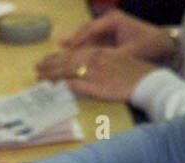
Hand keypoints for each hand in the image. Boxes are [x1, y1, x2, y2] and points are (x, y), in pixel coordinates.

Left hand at [37, 45, 156, 100]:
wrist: (147, 81)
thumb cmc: (134, 73)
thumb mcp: (116, 61)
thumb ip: (100, 62)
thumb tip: (88, 69)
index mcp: (99, 52)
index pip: (74, 52)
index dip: (59, 56)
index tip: (47, 60)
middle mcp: (95, 59)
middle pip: (68, 60)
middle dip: (50, 64)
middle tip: (37, 68)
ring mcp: (95, 73)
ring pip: (69, 70)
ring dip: (53, 73)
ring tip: (40, 77)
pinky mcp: (98, 86)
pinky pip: (78, 84)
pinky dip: (66, 85)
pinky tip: (56, 87)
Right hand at [60, 10, 175, 59]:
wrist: (164, 45)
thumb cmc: (150, 46)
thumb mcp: (131, 52)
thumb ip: (113, 56)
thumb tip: (95, 63)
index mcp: (113, 20)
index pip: (90, 29)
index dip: (78, 40)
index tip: (66, 49)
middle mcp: (108, 22)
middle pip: (85, 31)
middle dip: (71, 42)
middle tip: (56, 49)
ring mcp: (109, 29)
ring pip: (87, 37)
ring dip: (74, 46)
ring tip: (59, 52)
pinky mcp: (110, 38)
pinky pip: (92, 43)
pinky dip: (83, 50)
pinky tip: (73, 56)